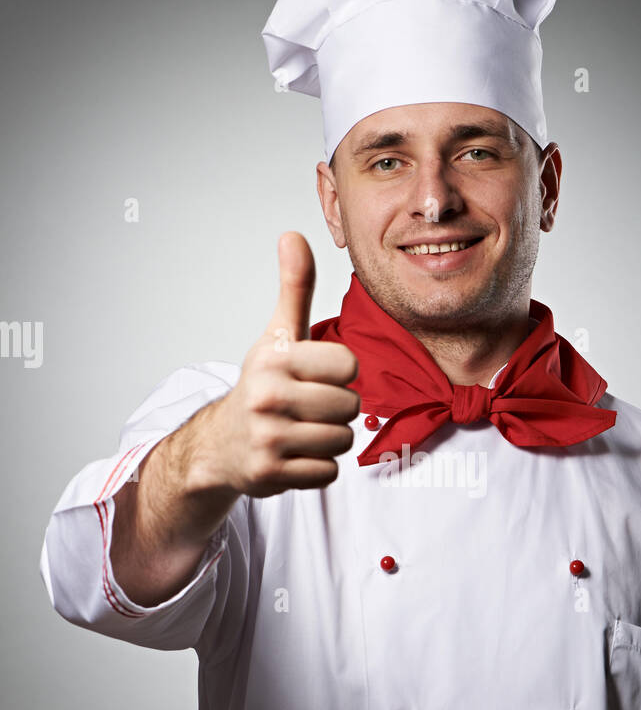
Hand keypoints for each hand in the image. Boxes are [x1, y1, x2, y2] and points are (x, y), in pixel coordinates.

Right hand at [202, 232, 359, 496]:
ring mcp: (267, 439)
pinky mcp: (270, 474)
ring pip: (342, 441)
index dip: (341, 373)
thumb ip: (294, 287)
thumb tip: (294, 235)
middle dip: (337, 410)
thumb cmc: (262, 384)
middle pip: (350, 407)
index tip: (317, 375)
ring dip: (330, 439)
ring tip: (302, 430)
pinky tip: (294, 454)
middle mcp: (268, 398)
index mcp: (275, 359)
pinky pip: (329, 473)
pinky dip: (318, 467)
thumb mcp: (277, 335)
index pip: (349, 366)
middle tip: (308, 408)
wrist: (221, 443)